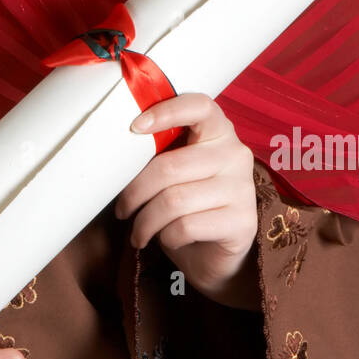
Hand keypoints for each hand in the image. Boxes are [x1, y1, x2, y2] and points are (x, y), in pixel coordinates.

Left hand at [114, 92, 260, 309]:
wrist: (216, 252)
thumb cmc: (187, 203)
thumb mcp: (174, 172)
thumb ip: (159, 153)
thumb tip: (115, 149)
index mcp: (218, 131)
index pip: (199, 107)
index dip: (166, 111)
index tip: (134, 127)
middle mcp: (235, 154)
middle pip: (170, 166)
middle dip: (135, 192)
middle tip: (122, 209)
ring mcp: (242, 188)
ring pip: (174, 200)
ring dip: (145, 221)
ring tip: (137, 231)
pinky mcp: (242, 222)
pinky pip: (187, 226)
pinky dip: (166, 236)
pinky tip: (165, 238)